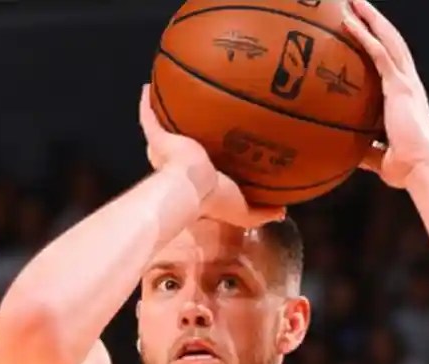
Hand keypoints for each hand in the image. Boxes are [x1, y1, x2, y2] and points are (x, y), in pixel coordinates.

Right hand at [138, 85, 284, 227]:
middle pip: (183, 141)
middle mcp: (180, 161)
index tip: (223, 141)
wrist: (193, 188)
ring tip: (176, 92)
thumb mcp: (243, 210)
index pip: (204, 164)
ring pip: (166, 125)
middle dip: (189, 129)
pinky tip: (148, 86)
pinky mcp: (158, 137)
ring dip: (168, 111)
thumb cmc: (215, 199)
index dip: (212, 154)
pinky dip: (146, 102)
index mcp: (199, 177)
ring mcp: (167, 147)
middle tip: (200, 113)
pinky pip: (149, 116)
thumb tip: (282, 211)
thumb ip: (261, 211)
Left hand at [342, 0, 428, 188]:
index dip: (381, 43)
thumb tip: (346, 154)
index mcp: (407, 96)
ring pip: (387, 39)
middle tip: (356, 3)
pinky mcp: (399, 86)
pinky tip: (348, 22)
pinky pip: (378, 53)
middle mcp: (409, 83)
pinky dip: (364, 35)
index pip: (393, 62)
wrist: (421, 169)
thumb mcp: (379, 156)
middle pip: (391, 42)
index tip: (366, 29)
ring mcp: (405, 82)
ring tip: (353, 1)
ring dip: (370, 18)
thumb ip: (366, 150)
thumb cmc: (405, 168)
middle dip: (375, 21)